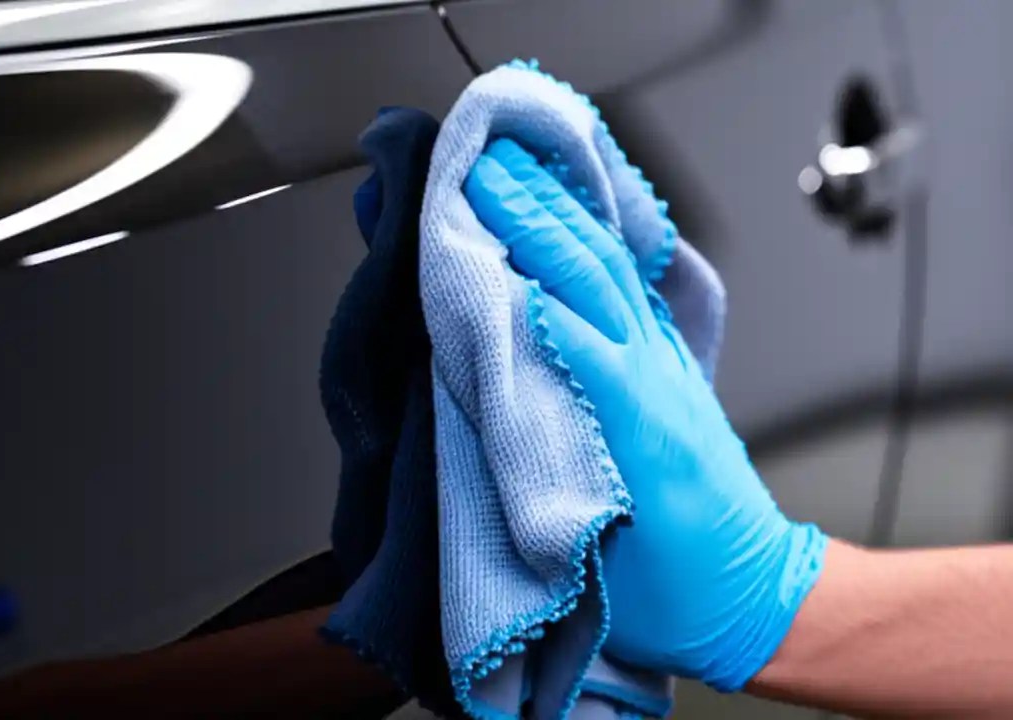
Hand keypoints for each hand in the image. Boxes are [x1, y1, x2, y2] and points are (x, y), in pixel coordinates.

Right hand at [464, 138, 826, 691]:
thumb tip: (492, 397)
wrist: (750, 599)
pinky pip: (636, 289)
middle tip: (483, 165)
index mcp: (630, 417)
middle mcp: (652, 375)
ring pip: (615, 268)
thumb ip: (541, 469)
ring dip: (567, 210)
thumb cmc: (670, 590)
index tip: (468, 217)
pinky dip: (602, 242)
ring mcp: (667, 367)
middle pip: (590, 270)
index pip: (562, 315)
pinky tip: (579, 219)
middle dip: (533, 210)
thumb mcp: (591, 550)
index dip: (515, 261)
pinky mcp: (672, 372)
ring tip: (523, 166)